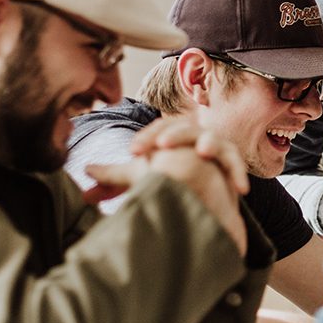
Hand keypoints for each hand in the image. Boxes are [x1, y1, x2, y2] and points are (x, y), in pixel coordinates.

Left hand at [83, 118, 248, 255]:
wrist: (200, 195)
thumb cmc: (169, 180)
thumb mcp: (140, 178)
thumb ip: (114, 177)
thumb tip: (84, 172)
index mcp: (170, 134)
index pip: (158, 128)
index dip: (146, 138)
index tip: (133, 152)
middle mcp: (193, 136)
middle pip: (184, 128)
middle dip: (173, 135)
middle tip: (160, 147)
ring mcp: (214, 147)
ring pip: (213, 140)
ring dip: (209, 144)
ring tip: (201, 152)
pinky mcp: (231, 165)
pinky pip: (235, 165)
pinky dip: (237, 173)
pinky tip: (238, 188)